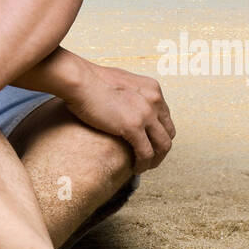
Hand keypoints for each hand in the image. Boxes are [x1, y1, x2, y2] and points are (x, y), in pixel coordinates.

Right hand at [60, 58, 175, 173]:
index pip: (165, 117)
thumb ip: (133, 94)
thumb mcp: (123, 82)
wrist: (80, 81)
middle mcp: (154, 100)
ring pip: (162, 146)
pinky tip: (135, 168)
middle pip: (168, 132)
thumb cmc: (92, 80)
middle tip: (150, 158)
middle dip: (161, 148)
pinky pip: (145, 153)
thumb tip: (129, 106)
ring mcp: (146, 114)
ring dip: (156, 160)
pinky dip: (143, 164)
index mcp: (152, 89)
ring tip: (144, 166)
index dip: (159, 133)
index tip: (151, 142)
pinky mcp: (133, 126)